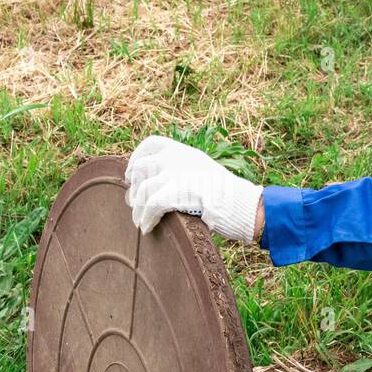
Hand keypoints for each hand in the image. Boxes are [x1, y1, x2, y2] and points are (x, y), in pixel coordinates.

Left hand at [124, 135, 263, 241]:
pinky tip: (147, 227)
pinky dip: (146, 218)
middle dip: (135, 187)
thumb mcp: (202, 169)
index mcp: (182, 149)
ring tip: (140, 221)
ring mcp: (173, 174)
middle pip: (141, 169)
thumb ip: (182, 169)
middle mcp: (174, 157)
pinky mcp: (173, 193)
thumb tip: (158, 181)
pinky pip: (150, 206)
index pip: (151, 144)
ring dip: (138, 209)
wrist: (239, 202)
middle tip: (134, 203)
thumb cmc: (224, 192)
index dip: (136, 158)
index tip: (132, 174)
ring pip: (142, 190)